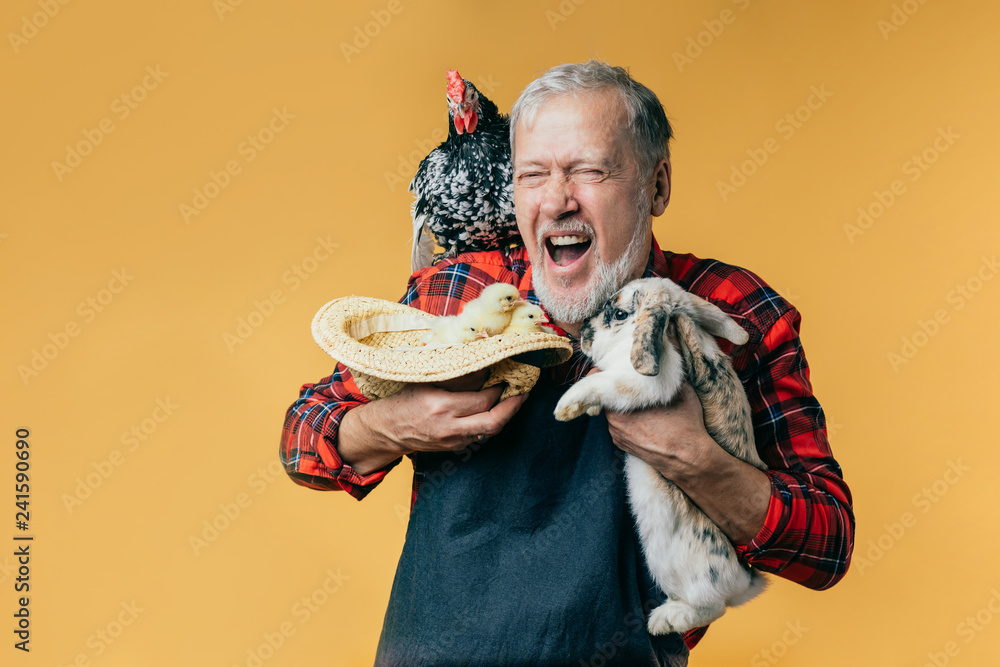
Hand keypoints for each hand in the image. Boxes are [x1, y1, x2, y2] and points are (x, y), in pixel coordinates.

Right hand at [338, 370, 527, 473]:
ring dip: (505, 414)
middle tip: (524, 390)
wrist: (388, 429)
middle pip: (494, 420)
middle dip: (513, 405)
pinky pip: (479, 434)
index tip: (507, 373)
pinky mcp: (455, 448)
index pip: (482, 398)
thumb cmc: (406, 399)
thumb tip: (485, 367)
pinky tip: (495, 407)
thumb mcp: (426, 380)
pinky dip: (489, 420)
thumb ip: (456, 375)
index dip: (499, 386)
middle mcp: (450, 427)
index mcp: (441, 406)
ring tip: (515, 397)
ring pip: (490, 430)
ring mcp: (453, 441)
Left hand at [596, 370, 769, 544]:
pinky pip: (616, 425)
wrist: (690, 460)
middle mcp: (614, 422)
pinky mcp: (622, 445)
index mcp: (623, 408)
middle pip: (604, 398)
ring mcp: (617, 435)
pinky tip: (638, 414)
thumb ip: (671, 373)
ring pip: (610, 412)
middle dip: (612, 388)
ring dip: (618, 404)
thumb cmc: (686, 426)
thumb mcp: (683, 392)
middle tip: (624, 378)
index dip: (601, 372)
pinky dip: (623, 418)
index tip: (610, 366)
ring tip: (633, 396)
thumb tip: (672, 352)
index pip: (597, 383)